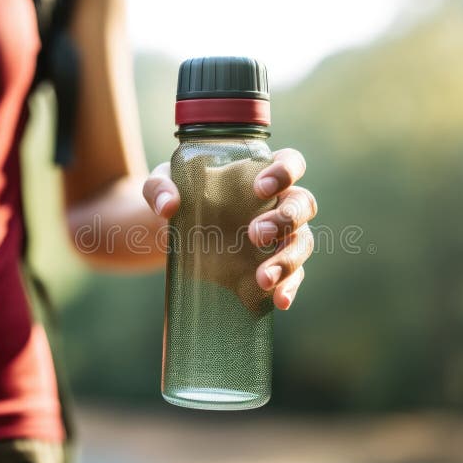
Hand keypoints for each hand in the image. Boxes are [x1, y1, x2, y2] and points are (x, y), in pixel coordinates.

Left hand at [143, 148, 315, 309]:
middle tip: (255, 234)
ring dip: (288, 259)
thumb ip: (159, 187)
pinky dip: (290, 287)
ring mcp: (279, 236)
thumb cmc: (177, 196)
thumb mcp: (161, 184)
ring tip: (263, 278)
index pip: (290, 162)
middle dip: (286, 219)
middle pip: (303, 203)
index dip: (286, 171)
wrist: (171, 234)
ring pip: (302, 241)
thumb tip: (168, 206)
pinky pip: (293, 276)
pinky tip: (279, 300)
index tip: (260, 188)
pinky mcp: (273, 264)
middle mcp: (277, 202)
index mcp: (260, 172)